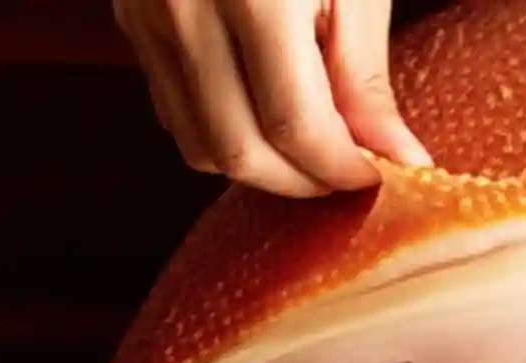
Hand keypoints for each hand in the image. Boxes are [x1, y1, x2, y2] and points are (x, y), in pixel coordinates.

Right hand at [113, 0, 433, 197]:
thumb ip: (365, 74)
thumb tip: (393, 155)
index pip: (295, 127)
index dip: (342, 169)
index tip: (383, 175)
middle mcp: (186, 8)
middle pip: (239, 151)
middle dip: (304, 182)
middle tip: (350, 173)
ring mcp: (147, 14)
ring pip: (197, 143)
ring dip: (262, 167)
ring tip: (314, 150)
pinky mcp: (132, 18)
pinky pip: (174, 108)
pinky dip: (223, 133)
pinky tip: (268, 117)